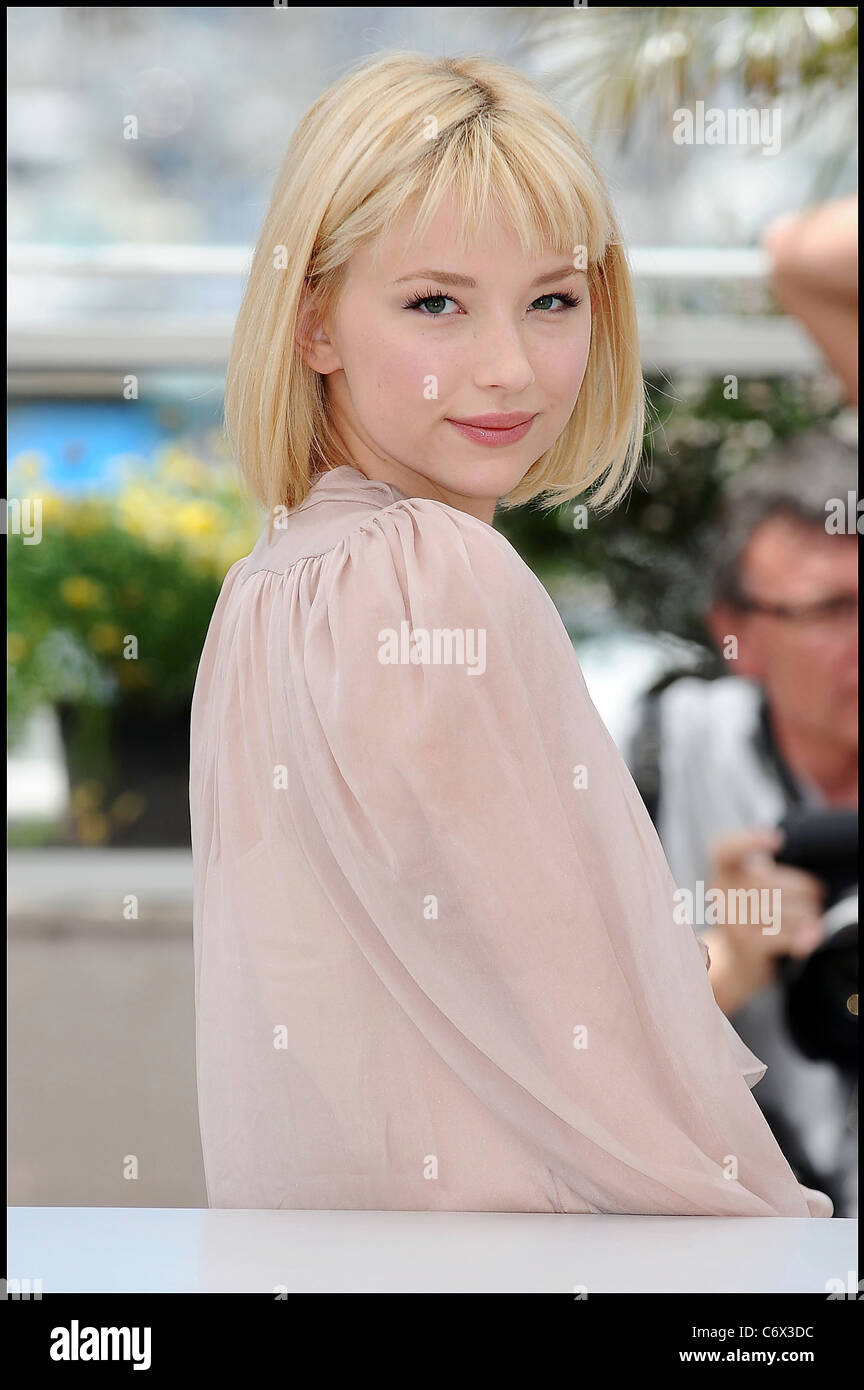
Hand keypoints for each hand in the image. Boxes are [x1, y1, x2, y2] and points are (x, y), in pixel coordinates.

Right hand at [709, 825, 825, 959]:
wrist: (737, 959)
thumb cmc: (754, 912)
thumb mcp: (755, 885)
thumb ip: (778, 878)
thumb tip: (813, 892)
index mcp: (724, 870)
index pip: (725, 849)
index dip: (749, 841)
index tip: (777, 840)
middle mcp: (720, 892)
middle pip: (768, 882)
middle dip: (803, 888)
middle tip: (817, 893)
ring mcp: (730, 919)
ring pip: (779, 910)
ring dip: (807, 913)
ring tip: (814, 915)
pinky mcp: (744, 944)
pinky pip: (782, 935)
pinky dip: (801, 935)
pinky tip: (812, 934)